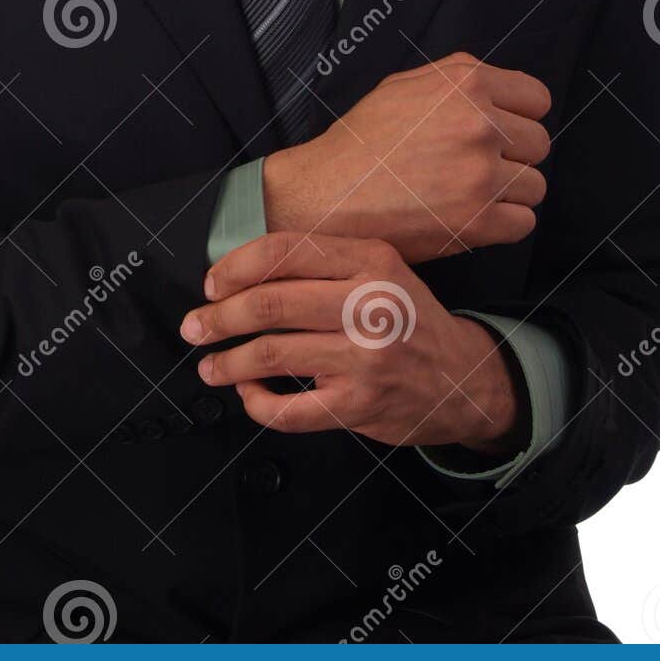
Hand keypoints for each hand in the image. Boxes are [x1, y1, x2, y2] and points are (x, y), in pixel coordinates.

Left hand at [180, 231, 525, 453]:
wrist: (464, 377)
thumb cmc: (408, 318)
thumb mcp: (380, 270)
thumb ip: (323, 265)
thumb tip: (239, 273)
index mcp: (369, 260)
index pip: (284, 251)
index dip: (235, 267)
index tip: (211, 285)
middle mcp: (369, 304)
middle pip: (269, 304)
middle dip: (219, 317)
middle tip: (196, 326)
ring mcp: (365, 358)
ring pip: (270, 355)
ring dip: (227, 362)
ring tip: (210, 365)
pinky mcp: (360, 405)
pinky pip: (288, 409)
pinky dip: (256, 403)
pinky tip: (249, 395)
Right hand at [263, 52, 551, 262]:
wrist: (326, 194)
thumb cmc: (363, 142)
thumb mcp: (406, 85)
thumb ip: (458, 81)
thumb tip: (502, 94)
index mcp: (466, 83)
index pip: (537, 100)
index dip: (519, 118)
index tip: (500, 134)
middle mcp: (479, 123)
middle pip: (539, 144)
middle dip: (513, 157)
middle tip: (474, 168)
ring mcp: (481, 173)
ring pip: (535, 186)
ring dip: (508, 194)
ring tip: (467, 195)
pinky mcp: (478, 220)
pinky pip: (524, 222)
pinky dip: (502, 226)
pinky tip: (468, 218)